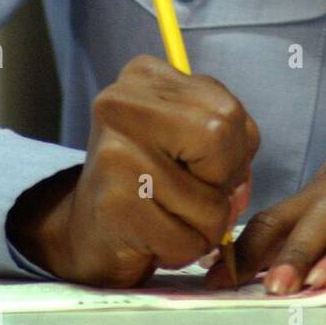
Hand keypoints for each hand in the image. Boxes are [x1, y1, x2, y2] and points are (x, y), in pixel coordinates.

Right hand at [6, 54, 258, 286]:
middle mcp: (122, 103)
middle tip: (191, 195)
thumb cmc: (150, 180)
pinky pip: (185, 239)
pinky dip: (182, 249)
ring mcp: (115, 152)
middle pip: (221, 138)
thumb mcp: (190, 137)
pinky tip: (154, 236)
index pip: (229, 112)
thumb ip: (229, 143)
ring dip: (203, 227)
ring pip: (210, 202)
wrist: (87, 229)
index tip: (203, 167)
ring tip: (169, 217)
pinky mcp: (113, 203)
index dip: (234, 152)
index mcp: (146, 75)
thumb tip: (237, 192)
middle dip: (222, 183)